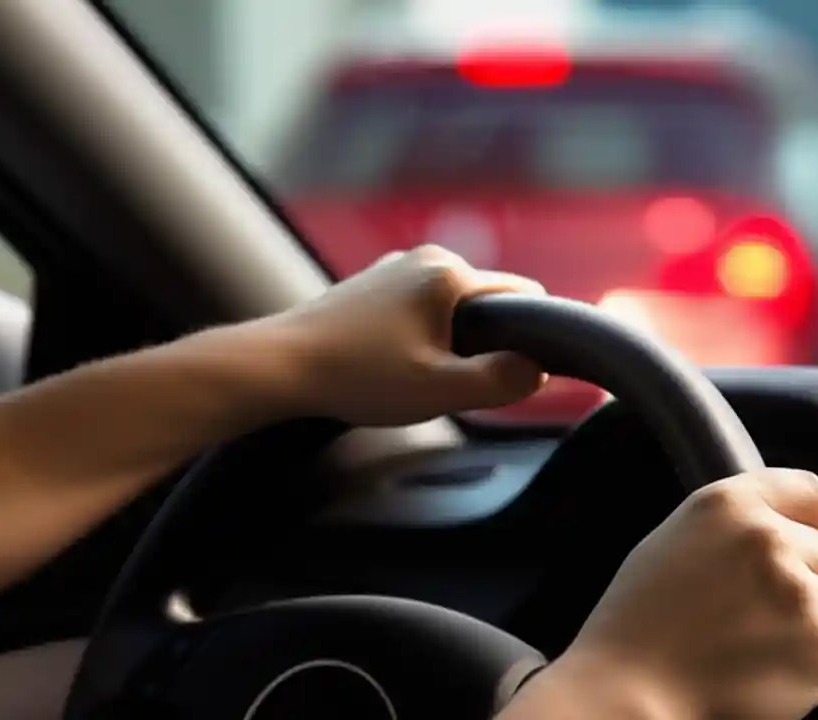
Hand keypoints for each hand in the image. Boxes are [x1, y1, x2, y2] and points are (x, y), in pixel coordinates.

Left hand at [273, 245, 546, 425]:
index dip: (532, 338)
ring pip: (452, 310)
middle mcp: (424, 258)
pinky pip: (421, 312)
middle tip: (452, 385)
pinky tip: (392, 368)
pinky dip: (420, 340)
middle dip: (485, 345)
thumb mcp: (441, 391)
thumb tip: (537, 370)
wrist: (279, 367)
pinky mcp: (372, 287)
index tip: (516, 375)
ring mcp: (394, 269)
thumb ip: (502, 381)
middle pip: (487, 304)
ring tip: (416, 378)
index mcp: (448, 272)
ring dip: (450, 345)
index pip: (524, 296)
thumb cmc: (355, 376)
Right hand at [518, 470, 817, 719]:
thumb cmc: (640, 624)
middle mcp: (769, 540)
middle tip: (756, 619)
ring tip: (755, 651)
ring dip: (813, 633)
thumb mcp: (674, 541)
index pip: (808, 490)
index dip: (807, 525)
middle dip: (809, 588)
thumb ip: (733, 527)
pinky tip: (770, 677)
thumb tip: (792, 534)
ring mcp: (800, 595)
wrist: (628, 690)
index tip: (794, 552)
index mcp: (729, 505)